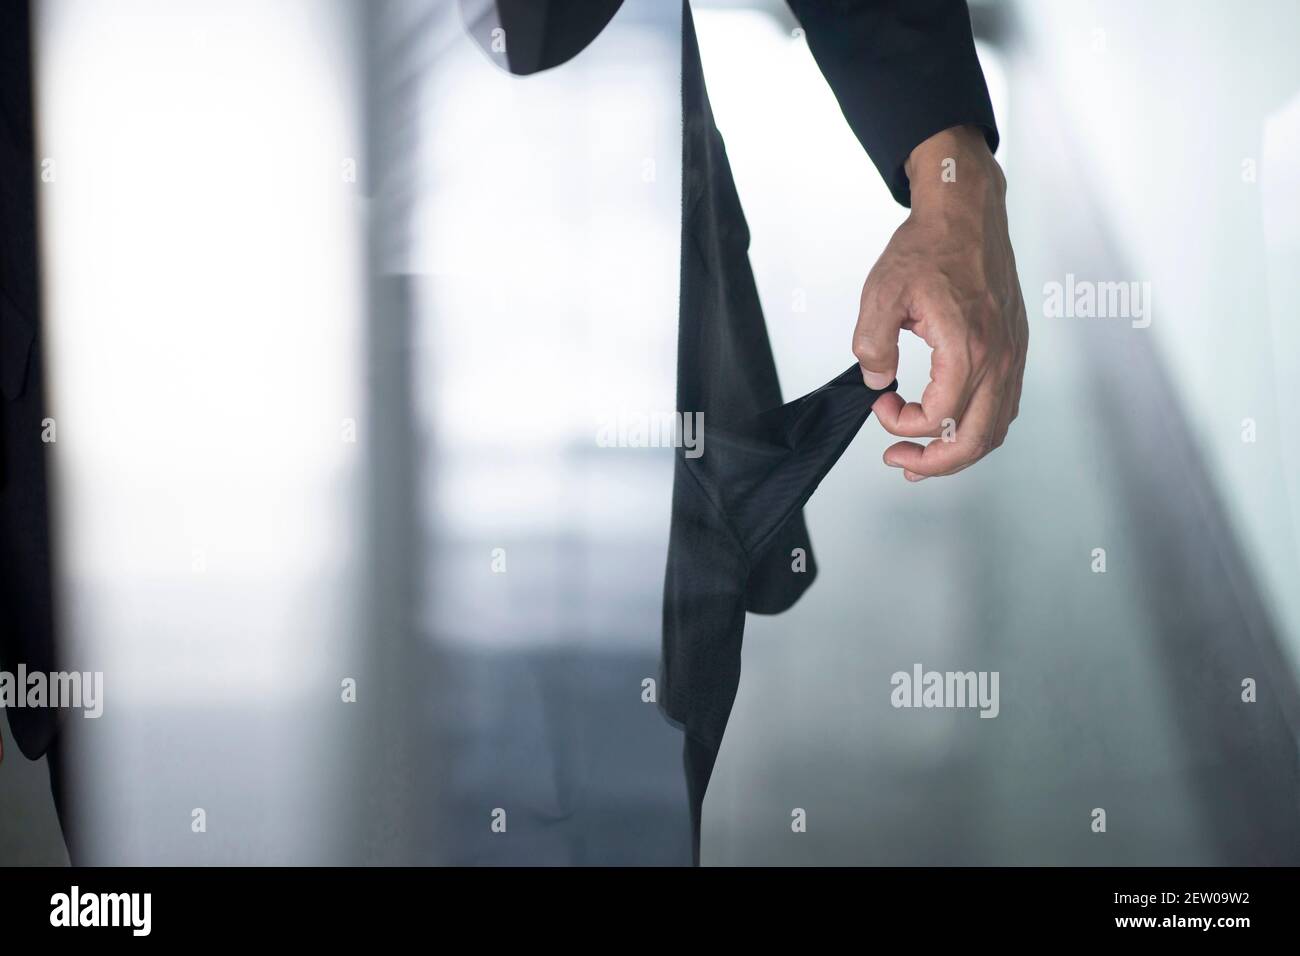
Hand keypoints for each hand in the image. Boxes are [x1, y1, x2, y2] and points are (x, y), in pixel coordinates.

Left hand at [853, 125, 1027, 480]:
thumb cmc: (930, 246)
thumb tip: (878, 381)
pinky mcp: (1014, 349)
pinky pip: (1005, 406)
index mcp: (966, 345)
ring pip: (995, 429)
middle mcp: (998, 356)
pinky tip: (953, 424)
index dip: (902, 424)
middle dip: (934, 462)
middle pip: (975, 439)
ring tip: (924, 454)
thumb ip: (873, 345)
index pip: (938, 416)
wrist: (966, 214)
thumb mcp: (882, 294)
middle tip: (901, 462)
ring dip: (958, 450)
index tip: (880, 404)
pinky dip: (978, 427)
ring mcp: (1011, 354)